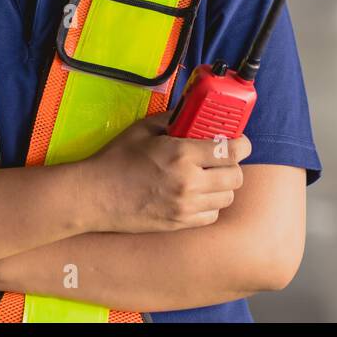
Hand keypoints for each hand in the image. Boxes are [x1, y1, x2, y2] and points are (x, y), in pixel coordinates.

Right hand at [77, 114, 250, 233]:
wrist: (94, 196)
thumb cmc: (115, 160)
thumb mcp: (143, 129)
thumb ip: (172, 119)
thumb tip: (192, 113)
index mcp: (182, 154)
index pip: (231, 151)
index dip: (242, 144)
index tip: (238, 141)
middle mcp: (188, 182)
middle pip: (235, 176)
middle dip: (233, 165)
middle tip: (222, 159)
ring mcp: (185, 206)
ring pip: (227, 197)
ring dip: (223, 185)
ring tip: (209, 177)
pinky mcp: (179, 223)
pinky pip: (211, 215)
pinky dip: (210, 204)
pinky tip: (197, 194)